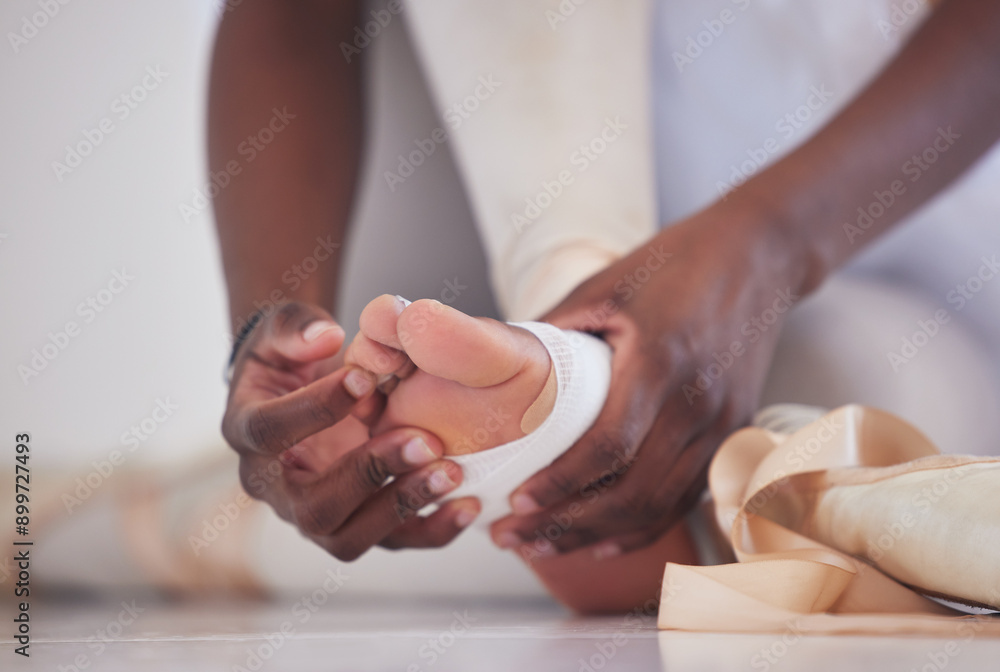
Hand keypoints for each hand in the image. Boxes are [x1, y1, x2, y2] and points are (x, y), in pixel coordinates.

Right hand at [222, 302, 478, 560]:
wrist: (304, 388)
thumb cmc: (293, 356)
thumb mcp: (283, 328)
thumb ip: (296, 327)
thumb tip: (325, 339)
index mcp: (248, 433)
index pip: (270, 432)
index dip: (314, 409)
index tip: (363, 380)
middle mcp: (275, 488)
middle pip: (313, 506)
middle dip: (369, 475)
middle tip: (422, 441)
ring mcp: (313, 514)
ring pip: (348, 538)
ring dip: (401, 508)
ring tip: (449, 473)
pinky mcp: (354, 525)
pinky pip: (390, 543)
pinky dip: (430, 531)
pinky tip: (467, 506)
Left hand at [490, 201, 807, 557]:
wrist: (758, 255)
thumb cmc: (676, 263)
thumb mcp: (605, 285)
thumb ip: (552, 331)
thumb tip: (494, 370)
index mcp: (662, 361)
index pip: (608, 445)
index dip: (560, 482)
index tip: (517, 501)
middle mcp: (698, 404)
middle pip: (631, 491)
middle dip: (566, 524)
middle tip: (513, 535)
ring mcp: (722, 424)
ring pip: (657, 505)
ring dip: (596, 535)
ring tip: (544, 546)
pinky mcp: (733, 433)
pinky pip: (684, 498)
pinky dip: (640, 527)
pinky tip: (601, 542)